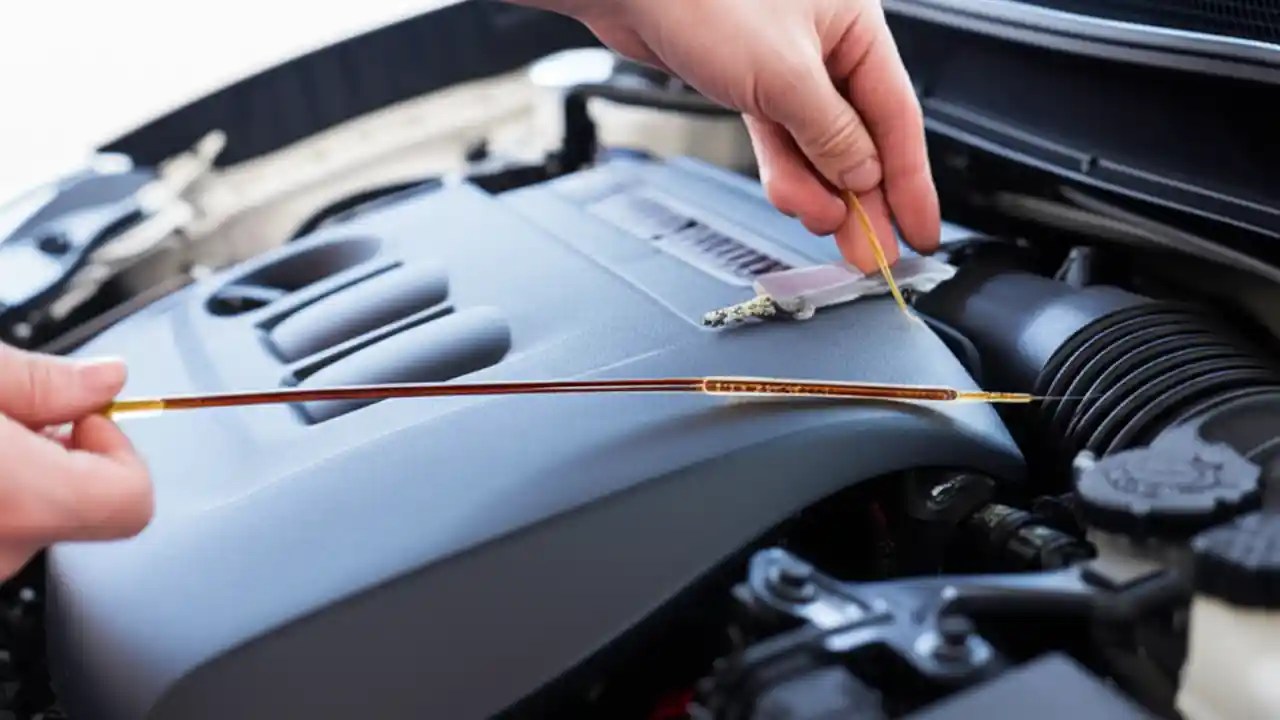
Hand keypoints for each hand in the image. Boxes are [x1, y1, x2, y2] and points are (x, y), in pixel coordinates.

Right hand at [0, 344, 152, 580]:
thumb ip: (40, 381)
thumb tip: (107, 381)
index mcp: (13, 498)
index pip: (130, 501)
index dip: (116, 449)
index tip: (80, 416)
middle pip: (74, 509)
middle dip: (51, 456)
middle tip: (5, 416)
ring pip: (24, 523)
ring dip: (11, 479)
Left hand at [510, 0, 939, 271]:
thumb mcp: (784, 76)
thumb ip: (831, 133)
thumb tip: (865, 177)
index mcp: (856, 26)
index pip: (898, 116)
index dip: (911, 181)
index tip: (920, 230)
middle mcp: (828, 44)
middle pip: (861, 137)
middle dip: (865, 200)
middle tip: (872, 252)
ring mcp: (788, 65)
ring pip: (818, 145)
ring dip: (822, 192)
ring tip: (826, 229)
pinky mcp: (751, 80)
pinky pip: (782, 139)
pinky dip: (787, 172)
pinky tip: (795, 200)